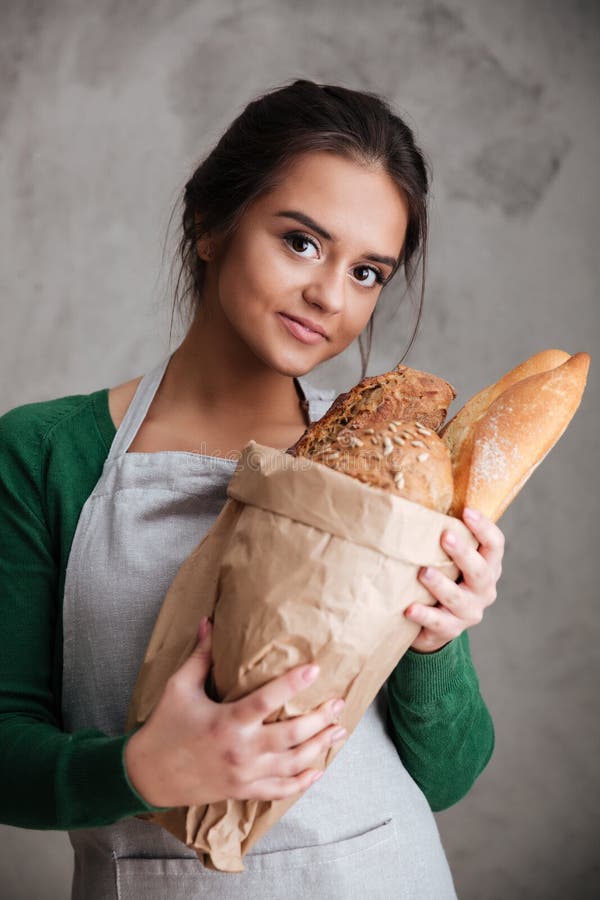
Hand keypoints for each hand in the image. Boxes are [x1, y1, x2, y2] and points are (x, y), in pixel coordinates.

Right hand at [124, 618, 345, 807]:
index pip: (268, 700)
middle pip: (292, 735)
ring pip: (292, 763)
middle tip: (338, 703)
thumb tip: (208, 621)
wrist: (147, 775)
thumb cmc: (164, 727)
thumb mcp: (179, 687)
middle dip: (320, 719)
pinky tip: (317, 770)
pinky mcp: (242, 790)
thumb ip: (200, 656)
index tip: (316, 669)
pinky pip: (279, 790)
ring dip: (319, 747)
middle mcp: (240, 750)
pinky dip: (301, 782)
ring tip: (339, 730)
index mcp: (227, 722)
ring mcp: (244, 774)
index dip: (293, 683)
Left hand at [405, 507, 504, 652]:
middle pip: (481, 571)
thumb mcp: (449, 556)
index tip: (467, 511)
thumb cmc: (443, 575)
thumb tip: (417, 493)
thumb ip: (444, 533)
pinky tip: (409, 608)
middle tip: (445, 536)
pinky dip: (424, 615)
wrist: (435, 622)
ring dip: (442, 585)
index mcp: (488, 565)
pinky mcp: (450, 629)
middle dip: (464, 553)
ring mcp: (469, 611)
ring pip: (459, 598)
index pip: (495, 545)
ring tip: (424, 573)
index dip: (484, 528)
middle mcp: (483, 588)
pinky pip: (438, 623)